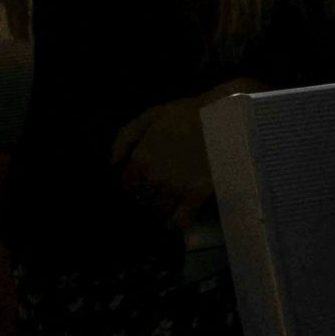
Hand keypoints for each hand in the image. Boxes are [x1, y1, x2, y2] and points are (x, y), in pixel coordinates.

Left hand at [111, 79, 261, 227]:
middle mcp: (154, 177)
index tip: (141, 182)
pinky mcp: (195, 196)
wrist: (221, 118)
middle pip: (143, 198)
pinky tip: (177, 217)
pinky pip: (180, 220)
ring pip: (159, 210)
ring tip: (168, 202)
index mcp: (141, 157)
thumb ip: (126, 136)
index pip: (127, 184)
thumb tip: (113, 162)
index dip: (133, 183)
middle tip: (158, 190)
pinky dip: (176, 222)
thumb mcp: (151, 116)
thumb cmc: (186, 113)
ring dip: (161, 208)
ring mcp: (174, 188)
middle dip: (148, 195)